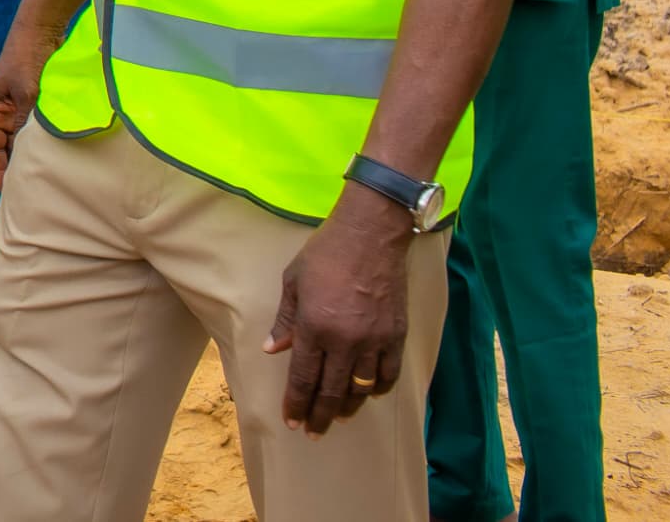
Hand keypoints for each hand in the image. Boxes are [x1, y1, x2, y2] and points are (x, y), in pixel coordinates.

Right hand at [0, 25, 60, 188]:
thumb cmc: (28, 57)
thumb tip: (29, 153)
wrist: (41, 26)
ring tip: (44, 178)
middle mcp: (2, 110)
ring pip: (22, 138)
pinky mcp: (34, 100)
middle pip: (6, 147)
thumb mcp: (28, 94)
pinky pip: (34, 128)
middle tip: (30, 192)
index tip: (9, 193)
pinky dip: (42, 140)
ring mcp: (18, 105)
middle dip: (15, 167)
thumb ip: (26, 123)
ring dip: (31, 154)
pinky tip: (55, 153)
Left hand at [264, 186, 413, 436]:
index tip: (292, 422)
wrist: (370, 236)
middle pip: (331, 391)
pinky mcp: (396, 335)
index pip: (303, 378)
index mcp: (314, 328)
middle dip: (319, 416)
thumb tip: (273, 349)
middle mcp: (345, 341)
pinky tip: (369, 393)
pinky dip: (378, 389)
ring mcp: (374, 340)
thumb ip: (285, 320)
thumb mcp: (293, 282)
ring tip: (337, 417)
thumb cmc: (325, 254)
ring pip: (361, 389)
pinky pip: (388, 374)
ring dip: (348, 407)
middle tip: (313, 432)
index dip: (296, 404)